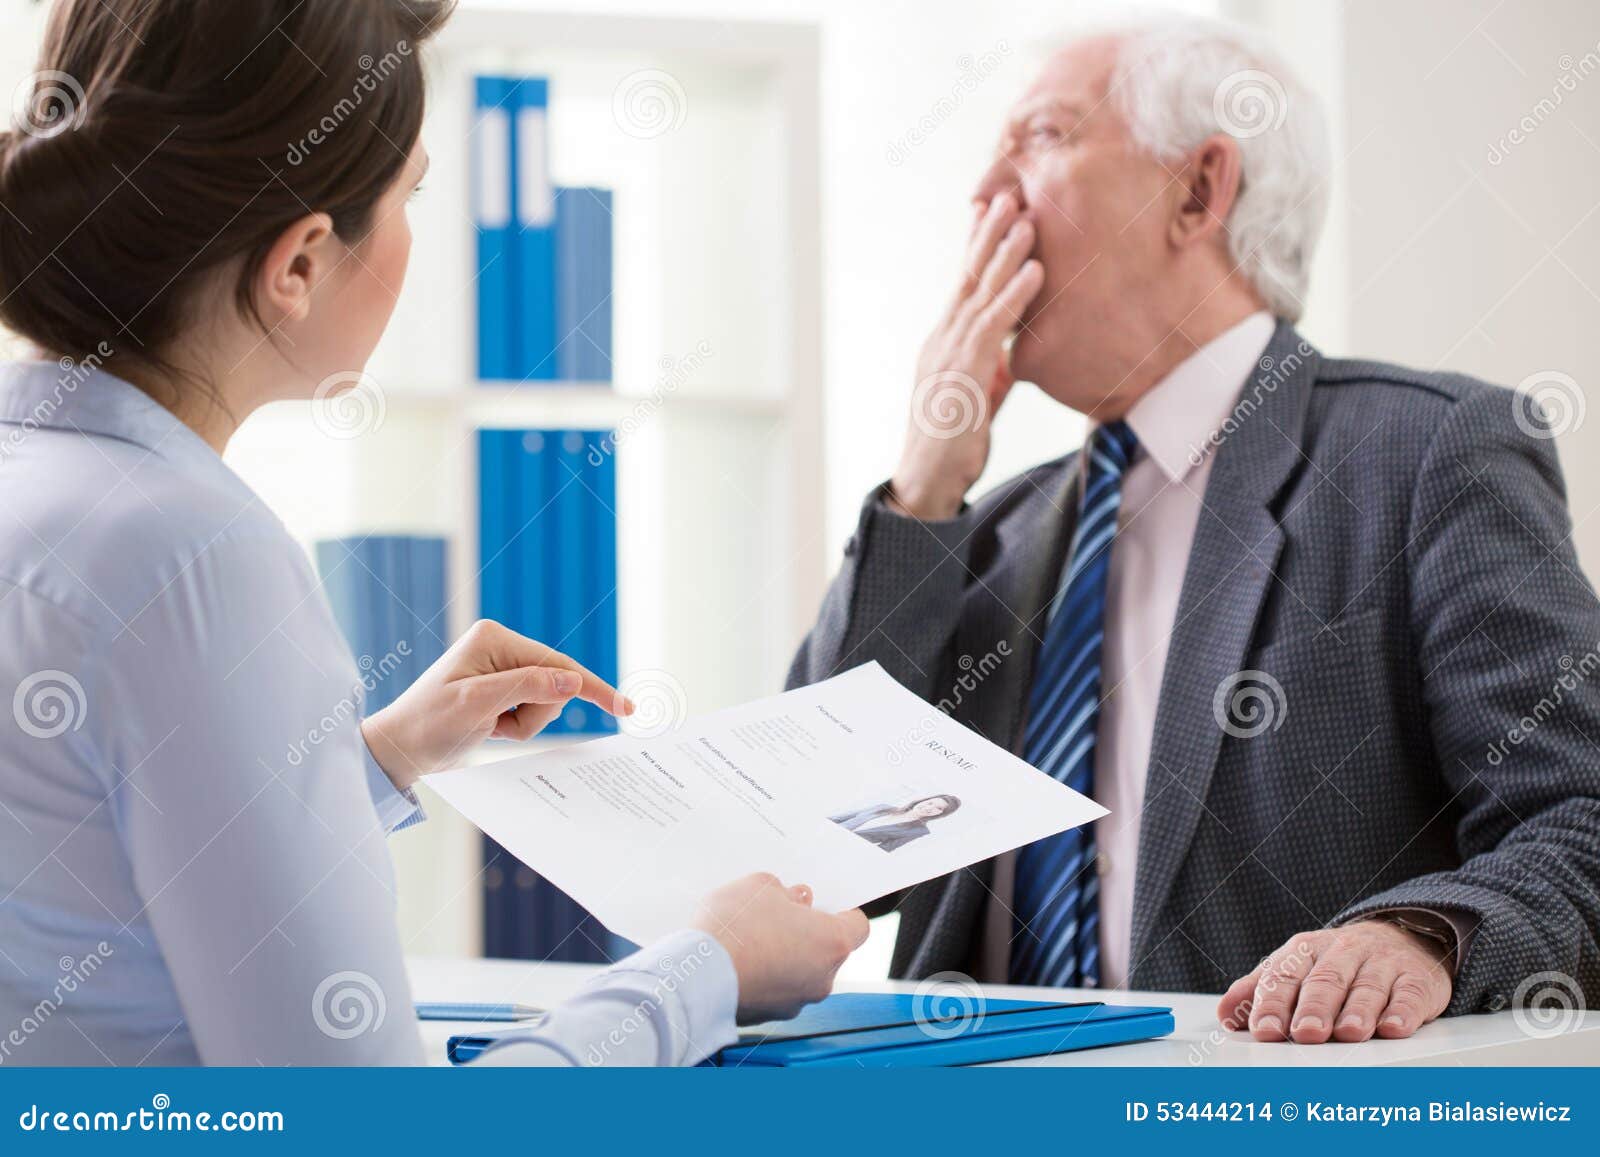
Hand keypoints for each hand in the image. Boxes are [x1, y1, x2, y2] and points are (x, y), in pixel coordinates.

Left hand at [361, 619, 630, 788]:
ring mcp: (501, 667)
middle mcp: (501, 646)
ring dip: (525, 723)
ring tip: (489, 728)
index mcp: (494, 639)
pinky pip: (532, 708)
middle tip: (498, 727)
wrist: (398, 748)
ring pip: (547, 700)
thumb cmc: (429, 725)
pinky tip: (489, 727)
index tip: (625, 708)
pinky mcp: (501, 687)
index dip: (592, 687)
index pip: (557, 664)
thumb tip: (573, 679)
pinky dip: (518, 725)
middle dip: (535, 714)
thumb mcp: (477, 706)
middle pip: (554, 683)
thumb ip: (527, 687)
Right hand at [693, 872, 869, 1023]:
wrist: (698, 976)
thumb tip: (789, 900)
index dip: (841, 911)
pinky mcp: (769, 1015)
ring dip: (784, 956)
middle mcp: (822, 979)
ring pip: (800, 972)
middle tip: (778, 915)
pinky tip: (741, 960)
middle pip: (826, 950)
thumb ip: (784, 891)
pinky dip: (765, 976)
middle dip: (805, 932)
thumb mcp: (760, 886)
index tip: (824, 905)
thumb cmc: (734, 931)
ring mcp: (796, 1002)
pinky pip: (776, 989)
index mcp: (832, 943)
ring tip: (751, 937)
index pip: (857, 926)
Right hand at [888, 192, 1044, 520]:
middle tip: (1007, 195)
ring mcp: (949, 353)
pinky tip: (1034, 271)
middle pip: (967, 276)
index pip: (962, 286)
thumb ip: (993, 373)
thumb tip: (1011, 358)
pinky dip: (1015, 295)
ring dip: (1005, 253)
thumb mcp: (977, 400)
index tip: (989, 213)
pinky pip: (994, 325)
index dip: (976, 249)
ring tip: (1026, 218)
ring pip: (980, 292)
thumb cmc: (951, 445)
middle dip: (987, 235)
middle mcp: (943, 339)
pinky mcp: (964, 372)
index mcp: (945, 343)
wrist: (927, 480)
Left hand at [1216, 920, 1453, 1043]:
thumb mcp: (1294, 968)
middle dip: (1314, 1008)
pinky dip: (1402, 1011)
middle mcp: (1342, 952)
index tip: (1264, 1030)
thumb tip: (1224, 1014)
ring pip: (1367, 986)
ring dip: (1358, 1011)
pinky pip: (1409, 994)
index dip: (1272, 1003)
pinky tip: (1394, 1027)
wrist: (1400, 937)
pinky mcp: (1416, 978)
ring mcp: (1381, 963)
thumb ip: (1258, 990)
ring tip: (1350, 1033)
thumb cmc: (1336, 963)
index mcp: (1304, 951)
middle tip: (1305, 1033)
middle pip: (1325, 980)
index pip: (1283, 976)